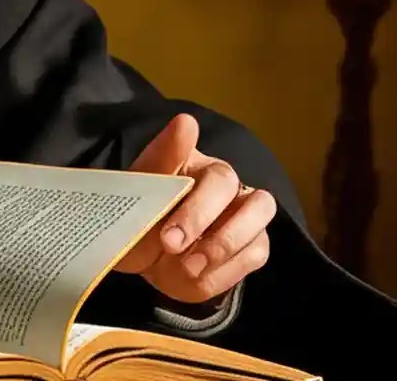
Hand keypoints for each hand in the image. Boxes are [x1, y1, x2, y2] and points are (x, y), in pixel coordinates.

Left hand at [114, 114, 276, 303]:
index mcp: (204, 167)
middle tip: (171, 248)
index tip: (168, 235)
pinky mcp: (252, 247)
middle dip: (215, 235)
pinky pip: (252, 259)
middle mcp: (232, 189)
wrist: (140, 252)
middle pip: (252, 205)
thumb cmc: (142, 213)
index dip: (197, 211)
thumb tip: (186, 122)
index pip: (219, 179)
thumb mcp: (139, 188)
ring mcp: (246, 218)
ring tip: (184, 267)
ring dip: (221, 253)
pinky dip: (222, 273)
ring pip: (258, 233)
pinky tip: (193, 274)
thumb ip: (162, 157)